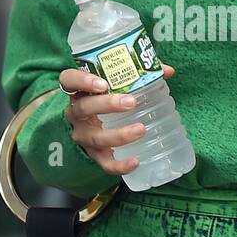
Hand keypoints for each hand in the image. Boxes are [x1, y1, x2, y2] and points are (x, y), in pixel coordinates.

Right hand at [59, 63, 175, 173]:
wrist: (90, 125)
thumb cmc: (107, 98)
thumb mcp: (114, 84)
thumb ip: (138, 75)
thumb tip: (167, 71)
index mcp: (78, 91)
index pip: (69, 80)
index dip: (82, 80)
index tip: (102, 83)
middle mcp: (76, 113)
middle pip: (84, 108)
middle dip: (107, 105)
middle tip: (131, 102)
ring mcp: (83, 135)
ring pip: (96, 137)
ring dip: (118, 134)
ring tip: (141, 129)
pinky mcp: (93, 154)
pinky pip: (104, 162)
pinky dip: (119, 165)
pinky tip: (135, 161)